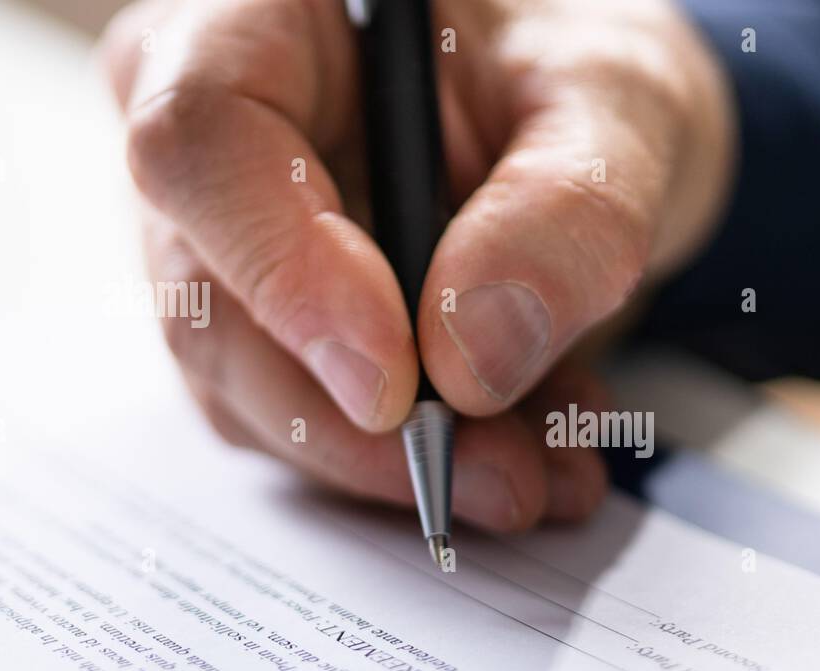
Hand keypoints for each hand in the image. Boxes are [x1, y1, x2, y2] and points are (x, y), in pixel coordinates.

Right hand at [100, 0, 734, 530]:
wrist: (590, 135)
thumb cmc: (581, 82)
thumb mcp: (616, 112)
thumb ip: (564, 210)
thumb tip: (472, 358)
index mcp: (265, 24)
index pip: (203, 143)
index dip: (285, 275)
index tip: (396, 382)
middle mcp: (228, 144)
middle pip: (214, 306)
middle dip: (359, 425)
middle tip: (497, 476)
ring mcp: (240, 249)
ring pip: (257, 393)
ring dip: (397, 465)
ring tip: (538, 475)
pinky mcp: (282, 334)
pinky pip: (314, 427)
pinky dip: (415, 466)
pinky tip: (518, 457)